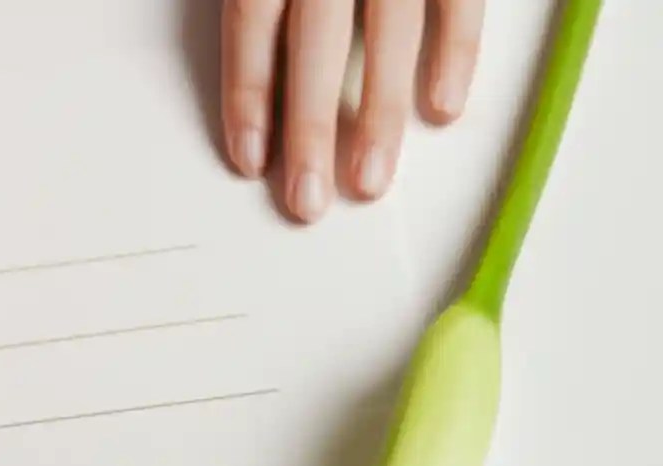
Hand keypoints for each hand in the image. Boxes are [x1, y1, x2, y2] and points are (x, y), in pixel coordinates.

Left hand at [221, 0, 483, 221]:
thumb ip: (269, 3)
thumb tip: (260, 80)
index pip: (252, 20)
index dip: (247, 93)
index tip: (249, 162)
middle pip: (316, 41)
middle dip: (311, 127)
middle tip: (307, 201)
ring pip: (390, 30)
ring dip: (379, 112)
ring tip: (369, 181)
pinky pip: (460, 0)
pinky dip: (455, 53)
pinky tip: (442, 109)